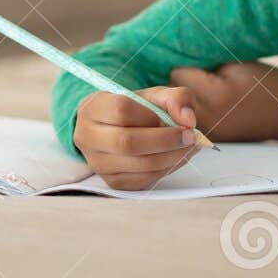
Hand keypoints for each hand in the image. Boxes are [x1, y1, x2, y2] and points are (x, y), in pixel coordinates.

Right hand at [72, 86, 200, 190]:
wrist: (117, 129)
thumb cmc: (136, 109)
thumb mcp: (155, 95)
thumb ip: (176, 98)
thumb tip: (188, 120)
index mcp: (93, 107)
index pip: (121, 110)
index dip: (152, 116)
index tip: (174, 119)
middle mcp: (88, 136)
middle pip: (128, 142)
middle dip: (166, 141)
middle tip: (189, 136)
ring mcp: (98, 162)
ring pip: (138, 165)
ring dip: (171, 157)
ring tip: (187, 147)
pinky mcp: (112, 181)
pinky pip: (143, 180)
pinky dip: (166, 170)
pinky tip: (176, 158)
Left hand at [169, 61, 277, 143]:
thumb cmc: (265, 83)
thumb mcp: (234, 65)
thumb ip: (203, 66)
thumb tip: (175, 66)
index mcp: (214, 96)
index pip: (177, 75)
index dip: (188, 66)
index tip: (203, 66)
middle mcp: (206, 118)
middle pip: (170, 94)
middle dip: (181, 84)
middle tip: (203, 79)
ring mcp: (207, 132)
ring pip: (174, 110)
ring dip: (181, 100)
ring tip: (203, 93)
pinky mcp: (208, 139)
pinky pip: (184, 122)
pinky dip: (187, 114)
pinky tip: (206, 107)